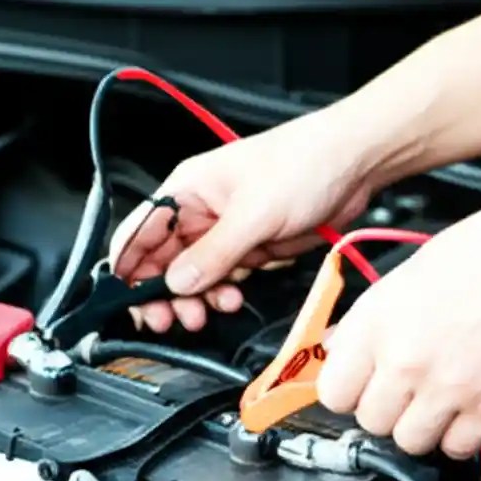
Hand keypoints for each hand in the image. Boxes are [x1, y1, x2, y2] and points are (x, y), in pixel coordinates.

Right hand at [109, 118, 375, 332]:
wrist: (355, 163)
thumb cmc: (305, 161)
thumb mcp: (254, 213)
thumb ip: (214, 253)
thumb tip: (178, 282)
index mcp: (186, 189)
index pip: (138, 231)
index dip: (127, 268)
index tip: (125, 300)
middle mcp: (199, 210)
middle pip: (160, 260)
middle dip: (160, 292)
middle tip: (167, 319)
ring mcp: (223, 230)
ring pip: (191, 275)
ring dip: (193, 298)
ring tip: (203, 313)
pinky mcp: (249, 246)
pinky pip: (222, 278)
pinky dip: (221, 293)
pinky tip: (231, 298)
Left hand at [316, 197, 480, 457]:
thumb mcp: (405, 275)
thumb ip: (365, 321)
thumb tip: (334, 348)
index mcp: (377, 321)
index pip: (331, 391)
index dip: (345, 391)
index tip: (358, 387)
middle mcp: (406, 358)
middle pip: (369, 421)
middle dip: (383, 410)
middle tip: (402, 390)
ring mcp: (449, 387)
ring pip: (409, 442)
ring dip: (419, 427)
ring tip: (435, 401)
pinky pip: (458, 448)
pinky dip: (459, 436)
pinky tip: (465, 410)